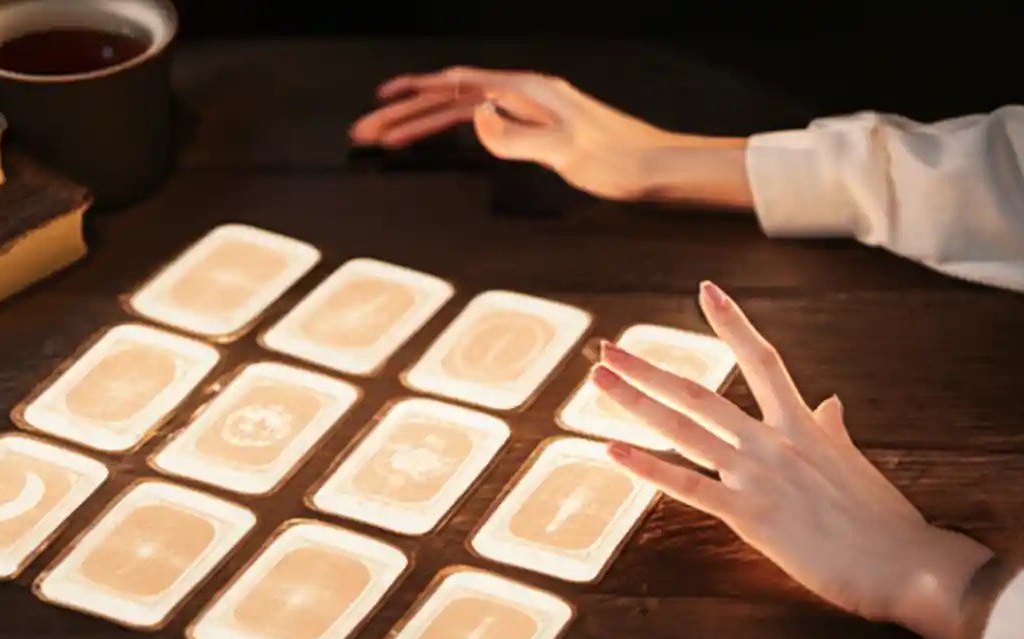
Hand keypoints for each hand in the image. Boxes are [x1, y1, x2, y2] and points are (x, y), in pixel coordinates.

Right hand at [349, 66, 752, 205]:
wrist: (658, 167)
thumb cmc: (618, 161)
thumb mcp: (565, 152)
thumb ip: (516, 136)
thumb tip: (474, 117)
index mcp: (526, 91)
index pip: (456, 85)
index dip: (415, 92)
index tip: (380, 100)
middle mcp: (524, 93)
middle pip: (451, 97)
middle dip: (405, 113)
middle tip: (366, 131)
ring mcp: (530, 109)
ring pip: (462, 111)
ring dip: (423, 124)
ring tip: (387, 139)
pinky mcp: (538, 128)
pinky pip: (482, 122)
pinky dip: (452, 130)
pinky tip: (438, 137)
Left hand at [593, 281, 992, 638]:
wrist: (909, 564)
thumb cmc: (885, 521)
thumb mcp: (854, 464)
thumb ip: (832, 431)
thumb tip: (830, 403)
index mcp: (802, 424)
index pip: (762, 360)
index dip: (732, 323)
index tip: (706, 290)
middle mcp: (773, 440)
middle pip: (700, 392)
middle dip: (649, 369)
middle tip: (606, 348)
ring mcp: (758, 474)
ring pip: (685, 428)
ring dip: (636, 403)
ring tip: (597, 381)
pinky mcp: (750, 514)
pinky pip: (688, 486)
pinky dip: (647, 468)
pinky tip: (611, 451)